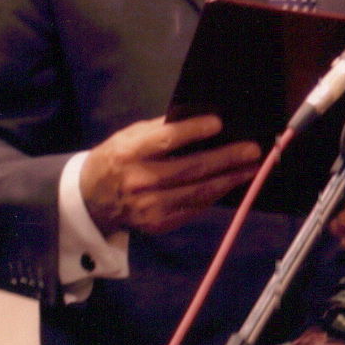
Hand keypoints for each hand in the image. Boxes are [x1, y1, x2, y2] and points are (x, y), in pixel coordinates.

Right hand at [80, 115, 259, 236]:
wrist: (92, 199)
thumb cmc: (117, 159)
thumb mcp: (129, 137)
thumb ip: (159, 130)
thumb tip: (199, 121)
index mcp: (129, 153)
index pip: (165, 140)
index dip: (193, 131)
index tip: (218, 123)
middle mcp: (139, 181)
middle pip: (189, 169)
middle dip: (225, 159)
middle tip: (251, 150)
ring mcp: (149, 206)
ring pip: (198, 193)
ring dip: (229, 180)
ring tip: (251, 168)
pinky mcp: (158, 223)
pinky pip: (194, 208)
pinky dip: (215, 196)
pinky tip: (230, 184)